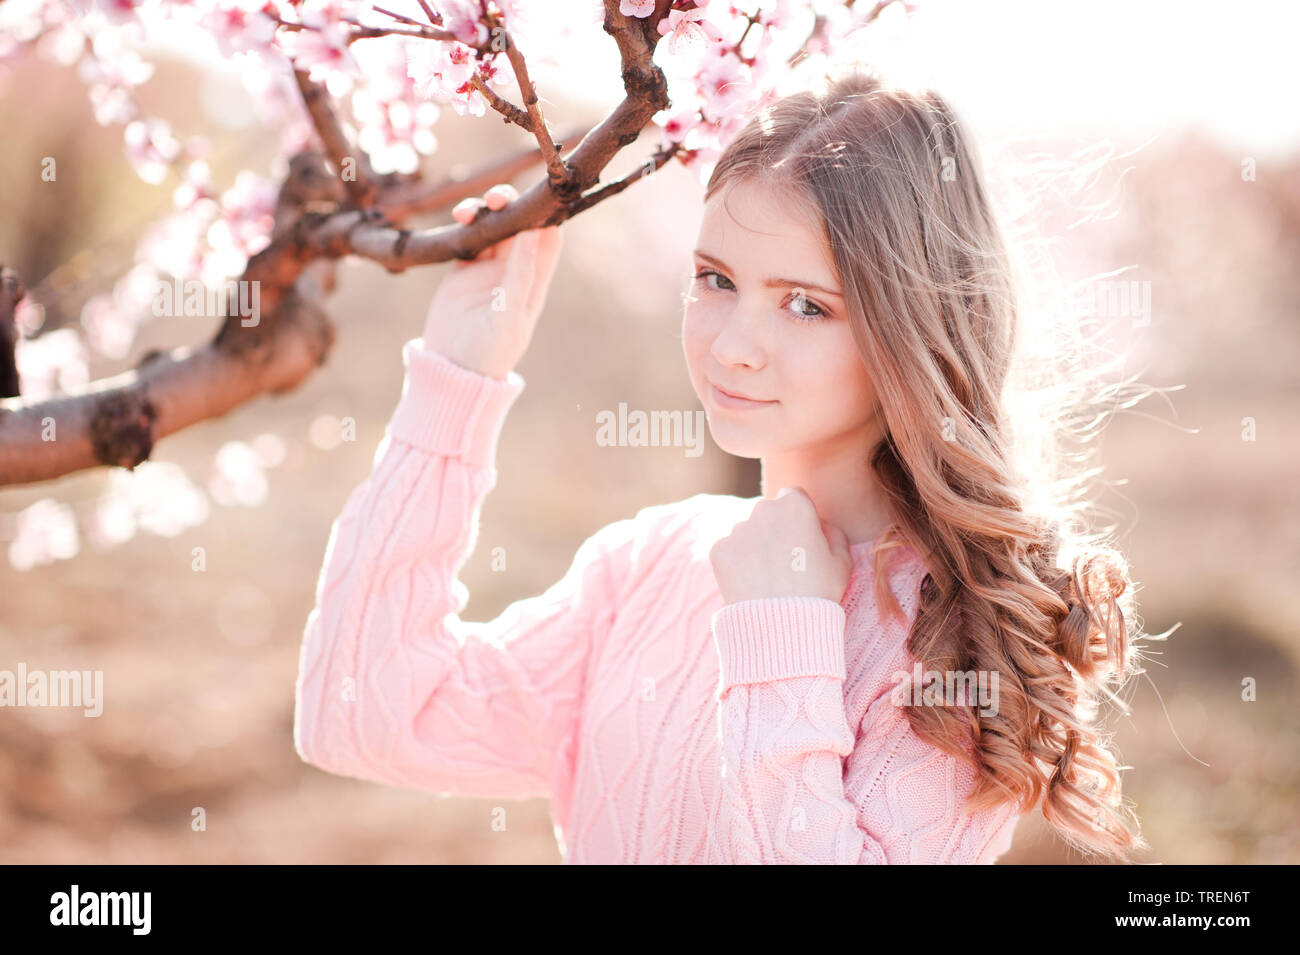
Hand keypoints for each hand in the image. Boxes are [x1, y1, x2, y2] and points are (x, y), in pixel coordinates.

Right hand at [422, 182, 563, 379]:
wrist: (451, 370)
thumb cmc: (488, 354)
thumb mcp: (506, 317)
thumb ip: (518, 276)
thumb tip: (531, 233)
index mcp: (534, 282)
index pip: (548, 239)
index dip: (544, 215)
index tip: (534, 198)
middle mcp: (514, 271)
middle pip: (519, 225)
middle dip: (510, 205)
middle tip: (496, 199)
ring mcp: (488, 269)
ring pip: (492, 226)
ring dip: (483, 211)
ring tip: (467, 212)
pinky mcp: (463, 270)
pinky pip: (467, 237)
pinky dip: (464, 224)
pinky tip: (459, 220)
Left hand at [708, 487, 852, 603]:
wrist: (782, 624)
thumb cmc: (818, 593)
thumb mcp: (842, 562)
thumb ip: (834, 534)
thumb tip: (822, 525)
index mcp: (795, 506)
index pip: (793, 498)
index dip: (798, 518)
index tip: (800, 540)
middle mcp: (763, 509)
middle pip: (767, 512)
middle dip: (773, 529)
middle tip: (783, 562)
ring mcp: (738, 529)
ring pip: (746, 531)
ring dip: (753, 547)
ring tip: (766, 579)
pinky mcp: (719, 549)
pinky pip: (728, 551)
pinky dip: (736, 564)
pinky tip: (750, 585)